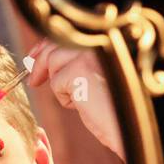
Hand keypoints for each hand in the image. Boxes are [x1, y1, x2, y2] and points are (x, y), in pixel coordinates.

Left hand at [25, 38, 125, 163]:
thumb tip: (41, 58)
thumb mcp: (94, 79)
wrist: (130, 128)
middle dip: (40, 61)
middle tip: (33, 80)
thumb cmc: (115, 109)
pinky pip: (56, 82)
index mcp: (106, 41)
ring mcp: (89, 54)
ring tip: (78, 100)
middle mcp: (99, 42)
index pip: (68, 35)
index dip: (47, 45)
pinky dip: (64, 98)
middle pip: (55, 44)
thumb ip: (75, 63)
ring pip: (53, 62)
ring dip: (58, 84)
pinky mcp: (79, 70)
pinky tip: (83, 105)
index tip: (33, 58)